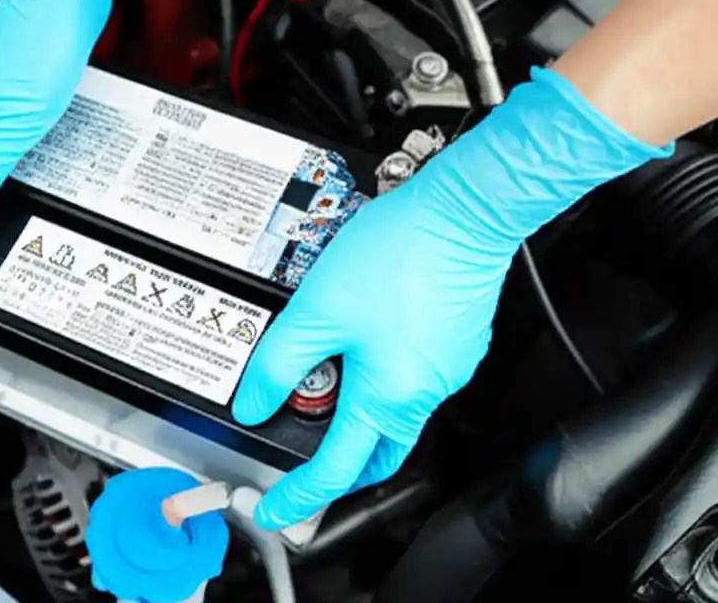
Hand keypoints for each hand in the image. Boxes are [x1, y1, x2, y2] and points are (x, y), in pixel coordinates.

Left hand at [232, 68, 670, 529]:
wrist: (463, 209)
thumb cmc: (398, 253)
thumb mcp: (315, 310)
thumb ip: (278, 364)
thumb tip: (254, 404)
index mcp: (386, 396)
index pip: (336, 470)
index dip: (299, 495)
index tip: (274, 509)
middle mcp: (423, 392)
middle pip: (375, 452)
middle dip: (339, 468)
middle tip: (304, 466)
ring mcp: (446, 369)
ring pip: (396, 412)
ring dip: (360, 414)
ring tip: (325, 386)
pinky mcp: (457, 342)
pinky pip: (414, 377)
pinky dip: (384, 377)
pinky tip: (364, 343)